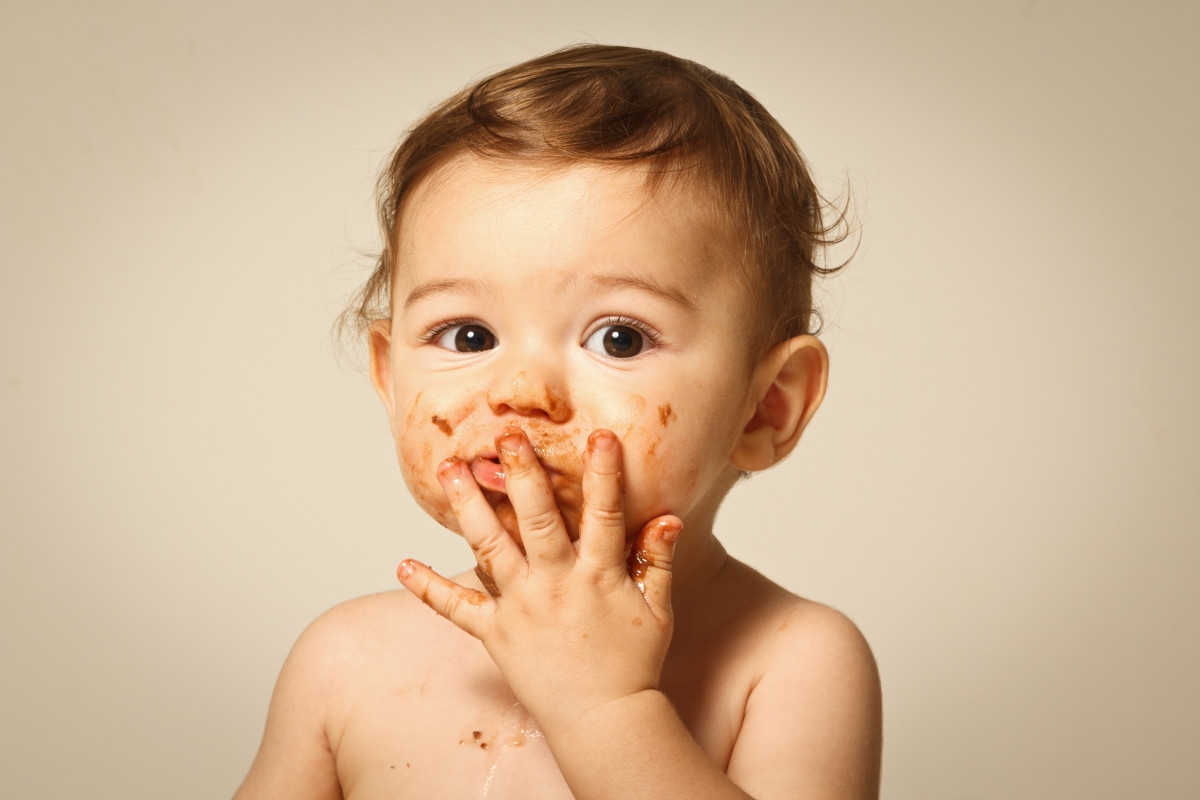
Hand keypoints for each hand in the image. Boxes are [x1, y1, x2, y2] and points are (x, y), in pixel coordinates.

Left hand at [396, 427, 682, 734]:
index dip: (604, 473)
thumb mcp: (657, 610)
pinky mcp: (496, 634)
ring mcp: (522, 608)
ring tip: (449, 469)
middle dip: (521, 475)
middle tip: (505, 437)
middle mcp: (556, 586)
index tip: (599, 436)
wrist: (604, 721)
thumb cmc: (633, 665)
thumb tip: (669, 518)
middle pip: (537, 520)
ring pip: (490, 548)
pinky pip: (458, 608)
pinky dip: (429, 588)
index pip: (605, 514)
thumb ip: (657, 561)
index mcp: (599, 577)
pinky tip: (404, 565)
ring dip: (468, 507)